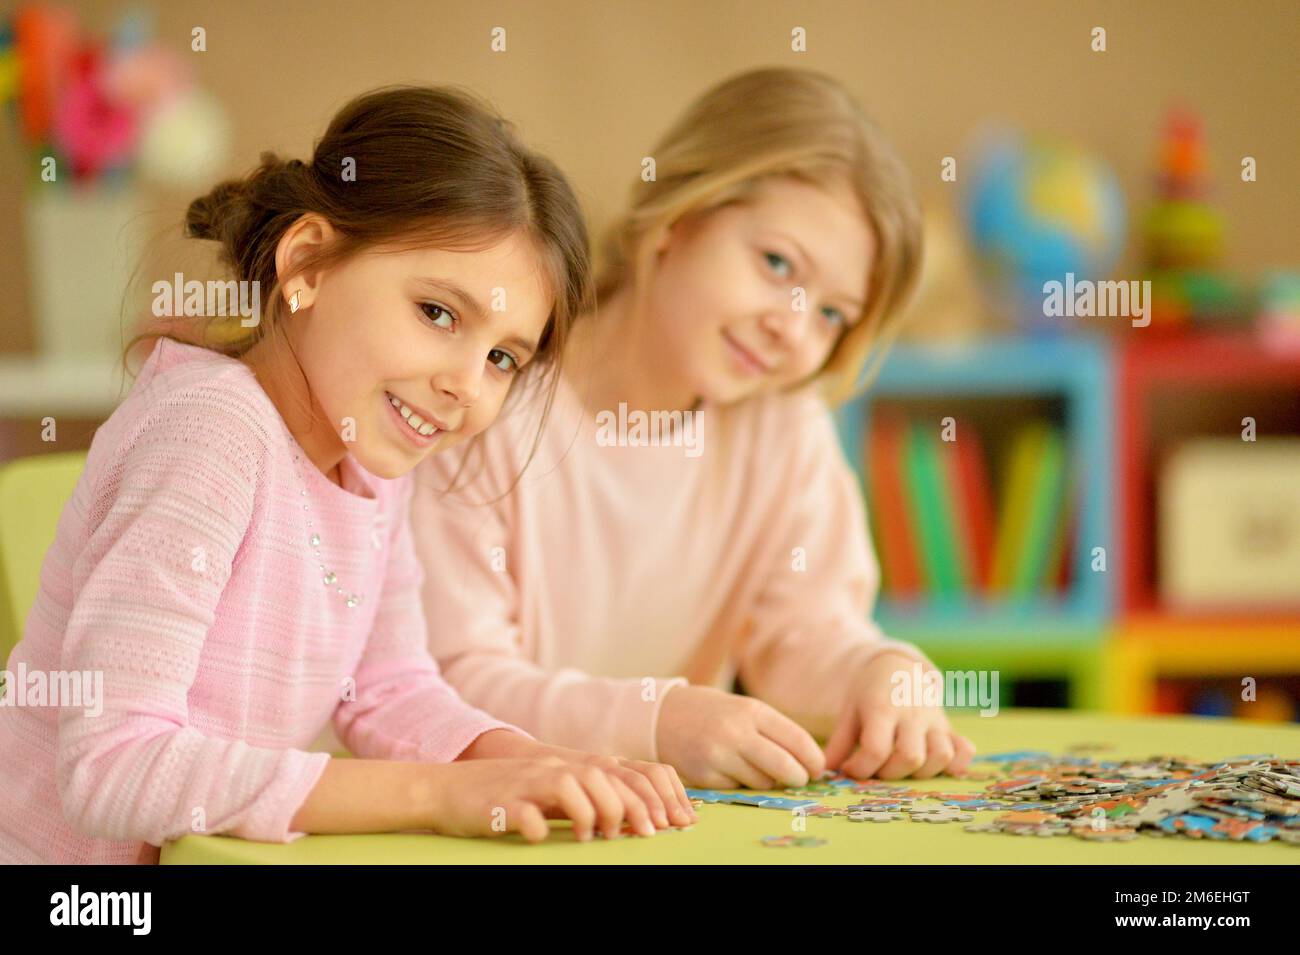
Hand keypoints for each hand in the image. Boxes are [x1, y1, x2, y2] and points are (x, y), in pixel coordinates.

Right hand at [424, 757, 660, 842]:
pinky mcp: (497, 804)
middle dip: (625, 806)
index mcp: (562, 768)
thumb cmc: (501, 797)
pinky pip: (523, 813)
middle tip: (636, 834)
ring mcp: (522, 785)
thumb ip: (580, 800)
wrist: (444, 790)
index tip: (660, 825)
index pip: (612, 773)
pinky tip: (542, 837)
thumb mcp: (546, 794)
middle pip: (597, 776)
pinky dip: (536, 826)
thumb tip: (624, 821)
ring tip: (590, 837)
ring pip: (567, 785)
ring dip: (587, 812)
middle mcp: (547, 770)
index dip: (642, 797)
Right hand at [655, 684, 824, 788]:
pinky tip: (731, 768)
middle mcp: (736, 732)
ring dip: (769, 781)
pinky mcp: (705, 775)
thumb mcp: (746, 710)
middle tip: (799, 779)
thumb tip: (811, 763)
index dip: (814, 759)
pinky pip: (739, 789)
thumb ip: (776, 732)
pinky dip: (742, 783)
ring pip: (763, 782)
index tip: (817, 768)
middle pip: (785, 767)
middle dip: (798, 778)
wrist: (666, 715)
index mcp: (753, 711)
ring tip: (757, 767)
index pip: (798, 740)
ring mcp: (719, 755)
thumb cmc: (718, 714)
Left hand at [824, 652, 975, 779]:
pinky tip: (940, 769)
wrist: (897, 665)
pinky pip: (963, 749)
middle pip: (910, 757)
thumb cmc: (869, 693)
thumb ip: (839, 742)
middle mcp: (912, 714)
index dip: (861, 768)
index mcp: (882, 708)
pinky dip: (957, 764)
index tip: (850, 768)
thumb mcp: (849, 712)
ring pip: (940, 756)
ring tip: (902, 767)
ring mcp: (934, 719)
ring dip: (921, 773)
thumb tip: (825, 769)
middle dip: (890, 774)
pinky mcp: (948, 726)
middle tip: (876, 769)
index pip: (876, 749)